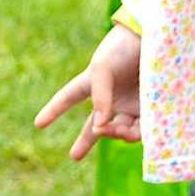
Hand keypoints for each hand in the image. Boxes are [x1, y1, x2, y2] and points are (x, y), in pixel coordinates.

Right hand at [34, 25, 141, 160]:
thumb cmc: (124, 48)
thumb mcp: (102, 67)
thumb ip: (98, 97)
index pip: (69, 97)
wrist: (155, 39)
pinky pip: (141, 131)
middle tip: (74, 156)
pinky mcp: (151, 111)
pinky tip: (134, 133)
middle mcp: (112, 96)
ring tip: (119, 131)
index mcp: (93, 81)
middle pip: (95, 124)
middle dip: (85, 140)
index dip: (54, 110)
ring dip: (115, 135)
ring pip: (120, 131)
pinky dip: (135, 135)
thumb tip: (99, 127)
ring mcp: (131, 104)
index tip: (39, 124)